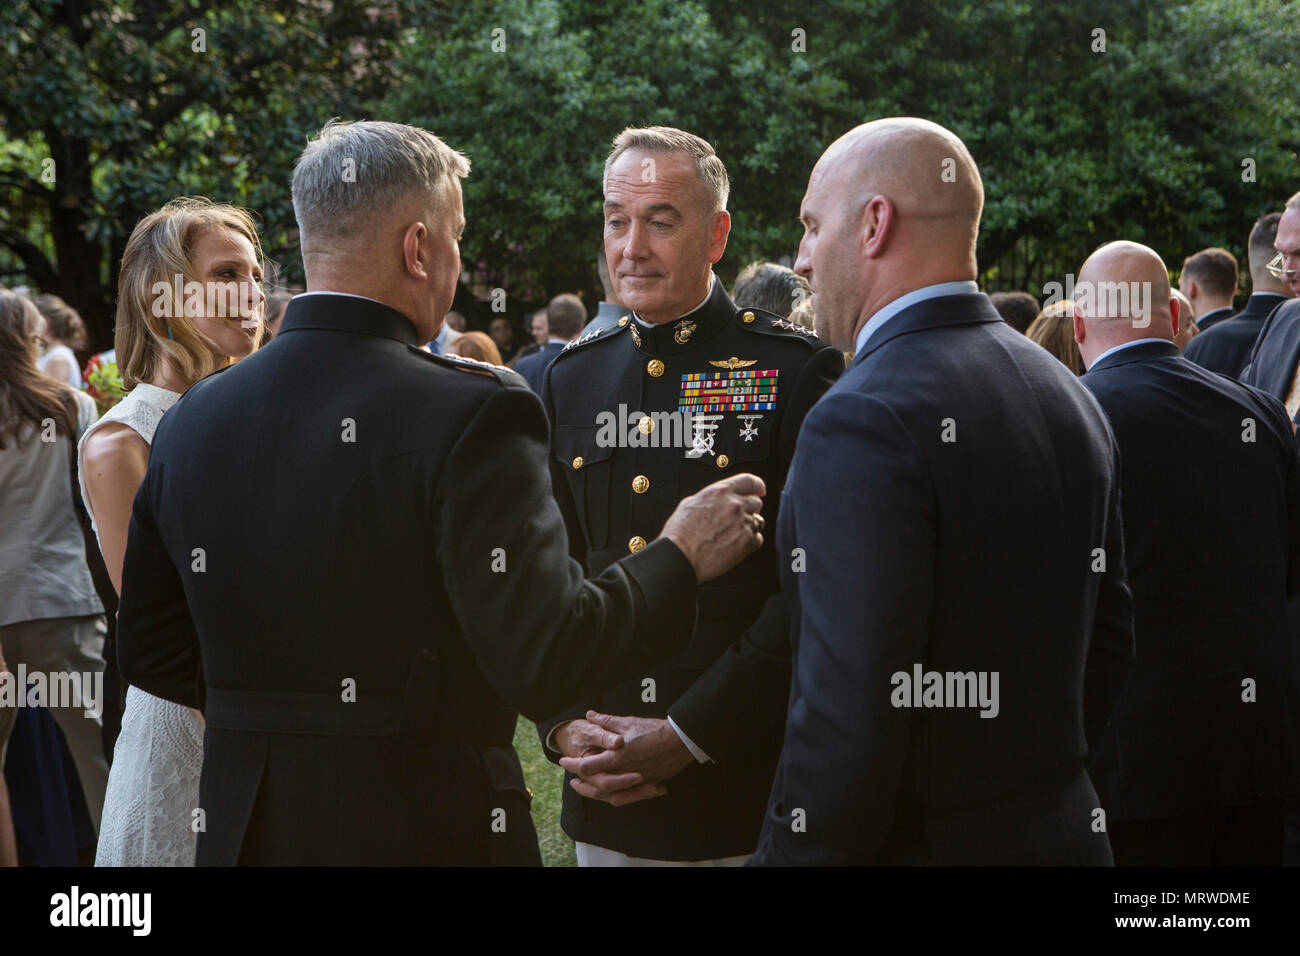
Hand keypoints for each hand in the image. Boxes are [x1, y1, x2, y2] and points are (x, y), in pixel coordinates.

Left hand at [559, 711, 694, 806]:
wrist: (680, 741)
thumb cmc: (653, 730)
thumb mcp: (627, 722)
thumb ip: (606, 721)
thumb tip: (589, 715)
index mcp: (616, 757)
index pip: (587, 766)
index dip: (573, 764)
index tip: (564, 761)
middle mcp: (624, 773)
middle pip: (596, 786)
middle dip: (582, 785)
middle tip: (572, 781)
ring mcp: (636, 781)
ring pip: (610, 796)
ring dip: (595, 794)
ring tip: (587, 789)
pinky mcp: (647, 784)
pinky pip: (627, 797)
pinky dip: (614, 796)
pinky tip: (610, 792)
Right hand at [660, 473, 765, 582]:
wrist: (681, 556)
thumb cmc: (680, 533)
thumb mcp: (689, 504)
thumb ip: (709, 499)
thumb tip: (714, 501)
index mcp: (720, 492)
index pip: (749, 481)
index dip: (757, 486)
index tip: (759, 490)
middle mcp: (734, 505)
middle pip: (756, 502)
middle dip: (749, 509)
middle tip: (737, 519)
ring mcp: (742, 523)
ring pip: (757, 521)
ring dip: (748, 527)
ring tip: (731, 535)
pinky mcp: (747, 542)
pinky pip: (758, 539)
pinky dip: (750, 542)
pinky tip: (735, 545)